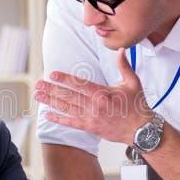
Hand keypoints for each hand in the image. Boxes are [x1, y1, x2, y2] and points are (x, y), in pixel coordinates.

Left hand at [34, 48, 152, 144]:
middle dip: (51, 89)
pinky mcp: (90, 128)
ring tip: (38, 95)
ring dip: (50, 101)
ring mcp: (91, 118)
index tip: (52, 74)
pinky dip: (58, 118)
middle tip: (38, 84)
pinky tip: (47, 114)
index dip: (64, 79)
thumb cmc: (137, 105)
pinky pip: (71, 122)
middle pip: (69, 96)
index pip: (80, 84)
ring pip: (67, 108)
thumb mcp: (133, 82)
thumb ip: (124, 65)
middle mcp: (95, 106)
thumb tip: (121, 49)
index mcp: (103, 93)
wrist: (141, 129)